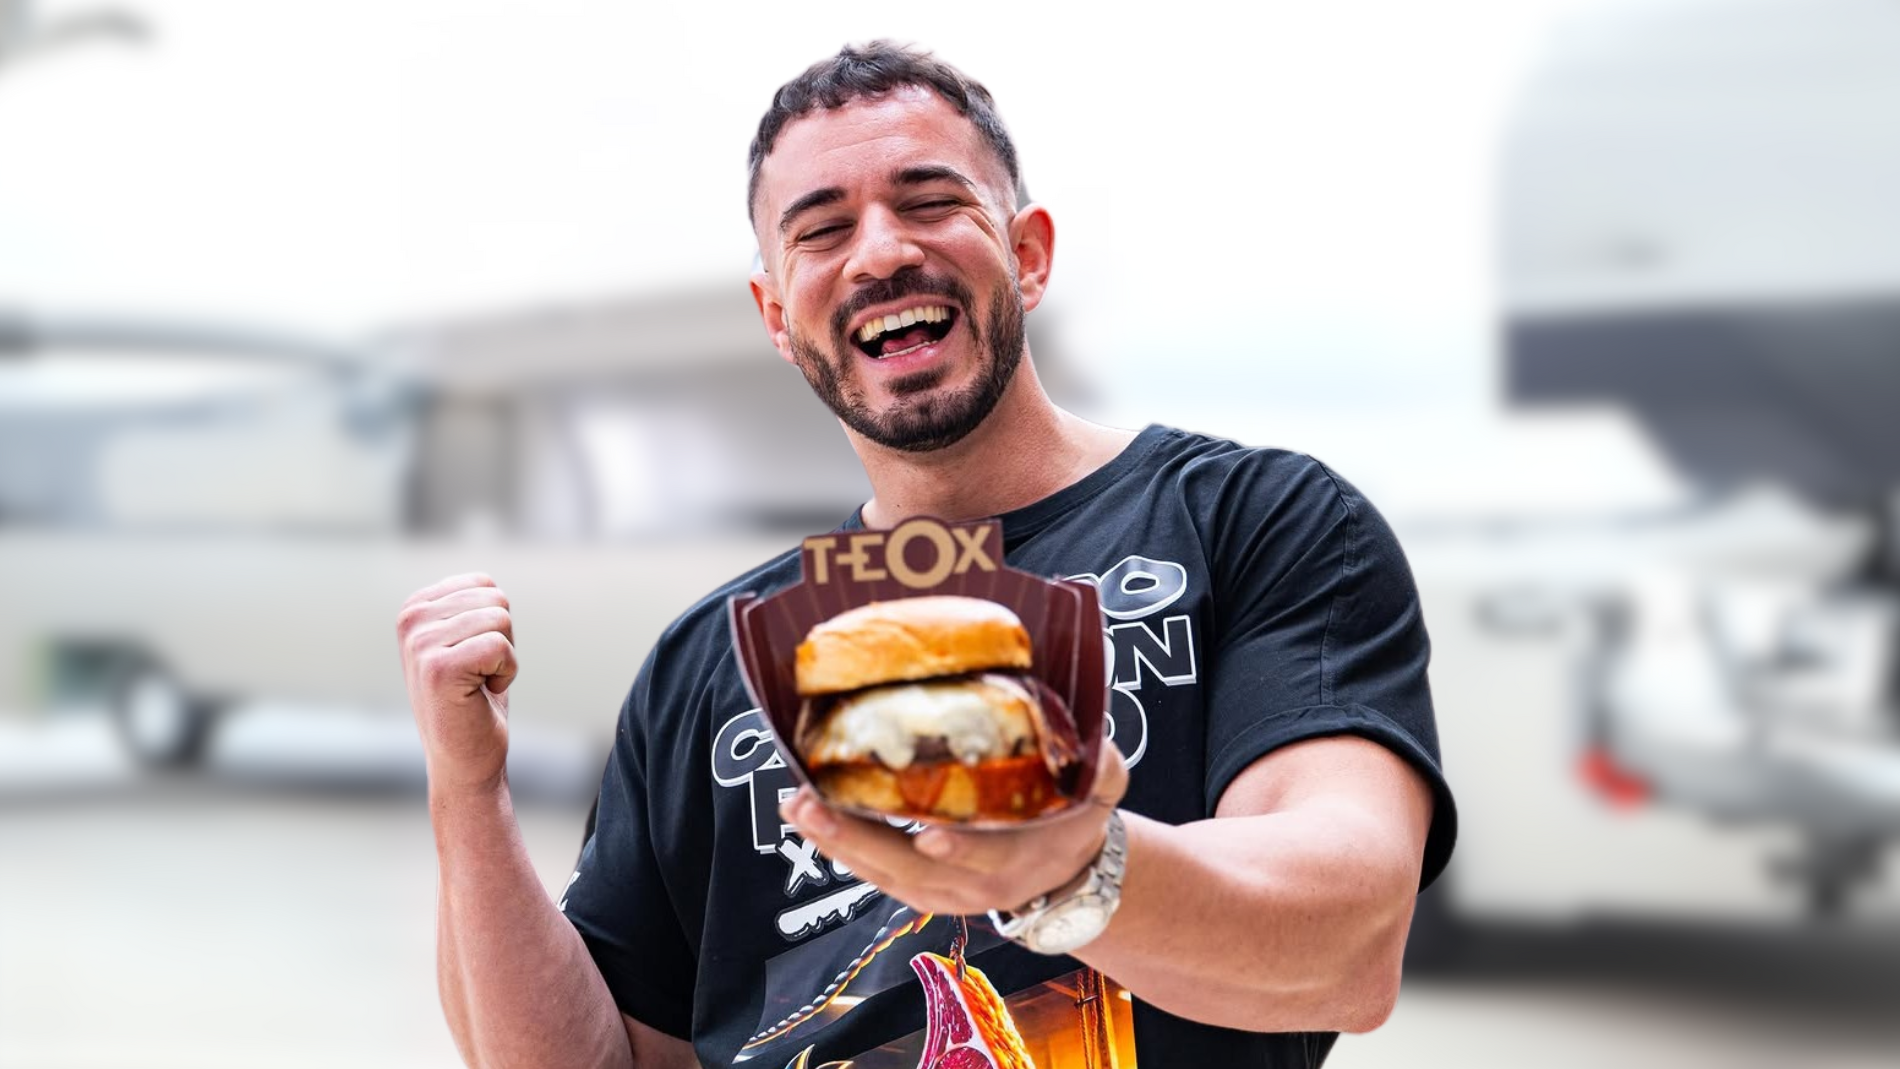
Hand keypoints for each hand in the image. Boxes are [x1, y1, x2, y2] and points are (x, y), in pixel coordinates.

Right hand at [397, 573, 517, 791]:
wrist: (464, 758)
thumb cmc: (472, 701)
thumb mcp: (463, 642)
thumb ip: (467, 608)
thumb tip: (488, 583)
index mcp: (414, 608)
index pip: (485, 584)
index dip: (494, 623)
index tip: (473, 656)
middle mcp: (411, 621)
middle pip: (495, 600)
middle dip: (502, 639)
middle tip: (478, 674)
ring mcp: (420, 644)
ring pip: (500, 621)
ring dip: (504, 658)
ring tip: (477, 684)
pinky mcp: (439, 668)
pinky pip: (500, 647)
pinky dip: (506, 673)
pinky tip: (481, 693)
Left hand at [781, 743, 1129, 916]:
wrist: (1068, 872)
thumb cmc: (1076, 817)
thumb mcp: (1104, 790)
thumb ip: (1102, 767)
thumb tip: (1094, 742)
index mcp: (1019, 862)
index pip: (986, 860)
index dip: (959, 850)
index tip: (929, 834)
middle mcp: (974, 886)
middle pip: (909, 871)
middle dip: (858, 841)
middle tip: (813, 806)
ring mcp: (942, 893)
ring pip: (882, 876)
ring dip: (835, 843)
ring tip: (796, 806)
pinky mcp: (919, 889)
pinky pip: (874, 874)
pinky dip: (841, 848)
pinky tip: (810, 815)